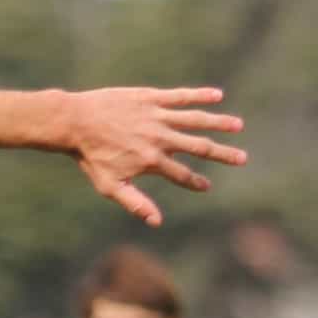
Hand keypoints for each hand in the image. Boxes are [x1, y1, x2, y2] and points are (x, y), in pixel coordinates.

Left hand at [64, 87, 247, 226]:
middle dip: (222, 154)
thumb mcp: (110, 186)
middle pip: (198, 147)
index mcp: (151, 162)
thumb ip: (136, 203)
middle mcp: (159, 139)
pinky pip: (180, 96)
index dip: (196, 183)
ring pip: (195, 120)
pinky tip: (217, 95)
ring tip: (238, 125)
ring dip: (219, 123)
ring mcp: (156, 117)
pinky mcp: (150, 98)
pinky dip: (199, 96)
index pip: (182, 175)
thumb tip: (157, 222)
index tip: (206, 186)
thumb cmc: (90, 156)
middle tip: (242, 158)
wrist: (75, 121)